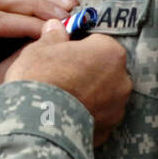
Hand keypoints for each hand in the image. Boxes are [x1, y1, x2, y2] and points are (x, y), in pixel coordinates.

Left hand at [0, 0, 75, 152]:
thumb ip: (19, 62)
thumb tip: (50, 37)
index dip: (29, 22)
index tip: (57, 30)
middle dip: (35, 4)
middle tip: (67, 14)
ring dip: (35, 1)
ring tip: (66, 7)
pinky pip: (1, 6)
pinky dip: (27, 7)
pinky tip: (51, 10)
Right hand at [6, 19, 131, 146]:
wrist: (36, 125)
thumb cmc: (40, 78)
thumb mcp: (40, 49)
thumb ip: (53, 36)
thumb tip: (56, 26)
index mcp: (110, 52)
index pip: (99, 42)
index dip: (80, 46)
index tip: (64, 53)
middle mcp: (122, 80)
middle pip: (105, 70)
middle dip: (88, 71)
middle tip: (62, 76)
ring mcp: (117, 109)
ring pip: (104, 95)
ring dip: (90, 95)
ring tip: (63, 100)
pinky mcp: (108, 132)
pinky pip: (97, 118)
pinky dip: (86, 116)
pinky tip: (66, 117)